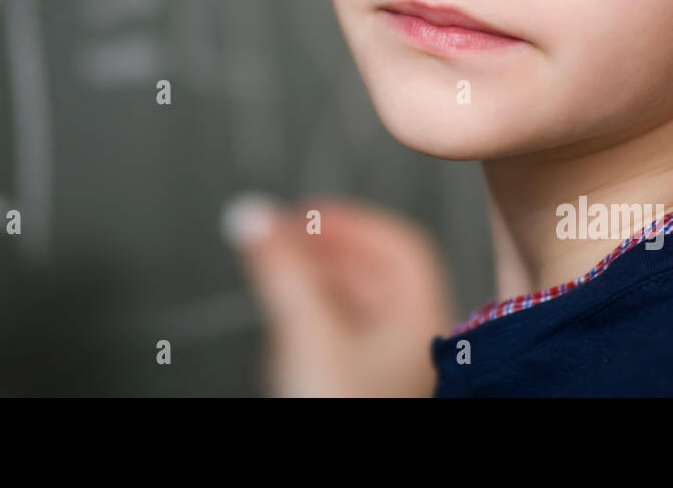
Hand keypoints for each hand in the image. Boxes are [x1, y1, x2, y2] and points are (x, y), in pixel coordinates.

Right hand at [223, 194, 455, 397]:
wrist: (349, 474)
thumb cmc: (343, 415)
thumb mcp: (307, 334)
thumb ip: (281, 271)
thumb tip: (253, 214)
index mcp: (419, 321)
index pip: (398, 246)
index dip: (350, 222)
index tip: (306, 212)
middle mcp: (409, 346)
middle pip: (371, 276)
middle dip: (321, 251)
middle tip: (279, 236)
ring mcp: (384, 375)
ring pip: (352, 312)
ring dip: (311, 287)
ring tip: (274, 276)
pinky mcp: (355, 395)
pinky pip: (337, 346)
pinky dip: (307, 326)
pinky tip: (283, 334)